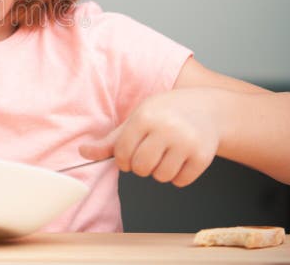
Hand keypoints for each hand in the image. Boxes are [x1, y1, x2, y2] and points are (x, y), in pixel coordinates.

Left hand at [79, 88, 223, 186]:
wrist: (207, 109)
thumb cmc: (165, 113)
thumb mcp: (137, 119)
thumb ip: (111, 140)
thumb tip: (82, 152)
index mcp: (145, 117)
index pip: (123, 152)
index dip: (123, 159)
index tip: (129, 155)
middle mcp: (166, 129)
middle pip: (141, 167)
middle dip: (141, 166)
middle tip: (149, 155)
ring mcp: (187, 143)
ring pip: (161, 176)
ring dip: (160, 171)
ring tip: (166, 154)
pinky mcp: (203, 157)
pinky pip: (180, 181)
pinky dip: (178, 176)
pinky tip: (181, 159)